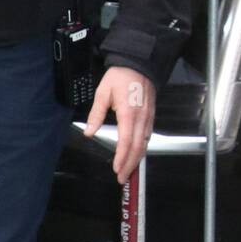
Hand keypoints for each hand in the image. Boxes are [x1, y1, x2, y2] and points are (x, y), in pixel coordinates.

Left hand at [84, 67, 155, 184]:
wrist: (139, 64)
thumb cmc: (120, 77)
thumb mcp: (103, 93)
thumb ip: (96, 114)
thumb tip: (89, 133)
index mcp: (128, 112)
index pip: (126, 141)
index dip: (122, 157)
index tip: (116, 169)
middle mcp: (141, 118)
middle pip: (137, 147)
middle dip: (129, 164)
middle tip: (121, 178)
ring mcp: (148, 117)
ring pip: (144, 144)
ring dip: (136, 159)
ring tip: (127, 171)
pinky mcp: (151, 116)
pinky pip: (147, 137)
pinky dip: (141, 149)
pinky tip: (135, 155)